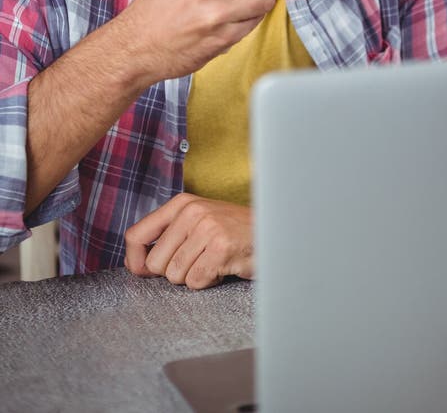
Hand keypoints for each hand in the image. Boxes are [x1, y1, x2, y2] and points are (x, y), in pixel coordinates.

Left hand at [124, 193, 253, 289]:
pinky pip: (196, 282)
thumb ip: (166, 238)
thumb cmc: (232, 232)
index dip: (135, 261)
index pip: (135, 236)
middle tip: (199, 260)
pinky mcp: (221, 247)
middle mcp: (191, 212)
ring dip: (194, 276)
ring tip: (213, 261)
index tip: (145, 272)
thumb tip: (136, 265)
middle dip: (175, 271)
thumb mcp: (196, 223)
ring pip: (175, 276)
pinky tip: (223, 266)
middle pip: (155, 264)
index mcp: (180, 204)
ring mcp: (207, 228)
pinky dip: (209, 281)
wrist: (272, 231)